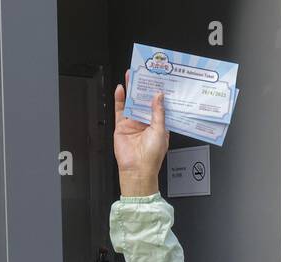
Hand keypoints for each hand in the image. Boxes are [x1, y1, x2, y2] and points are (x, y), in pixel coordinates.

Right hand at [113, 72, 168, 196]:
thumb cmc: (152, 156)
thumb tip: (159, 96)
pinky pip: (120, 110)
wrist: (137, 169)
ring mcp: (133, 124)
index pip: (159, 106)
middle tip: (144, 73)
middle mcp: (146, 123)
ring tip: (131, 75)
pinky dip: (119, 99)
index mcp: (159, 126)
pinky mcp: (122, 126)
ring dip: (131, 90)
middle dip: (144, 88)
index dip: (159, 94)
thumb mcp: (161, 131)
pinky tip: (120, 89)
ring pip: (132, 103)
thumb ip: (158, 112)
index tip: (160, 81)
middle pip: (144, 102)